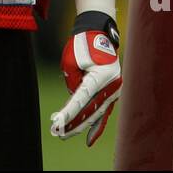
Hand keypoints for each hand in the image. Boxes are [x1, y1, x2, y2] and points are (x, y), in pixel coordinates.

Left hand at [50, 11, 121, 146]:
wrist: (99, 33)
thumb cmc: (82, 45)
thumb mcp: (71, 62)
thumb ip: (73, 84)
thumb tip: (75, 104)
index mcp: (101, 75)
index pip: (82, 98)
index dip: (69, 112)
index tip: (58, 123)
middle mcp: (112, 84)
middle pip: (91, 109)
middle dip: (74, 123)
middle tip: (58, 133)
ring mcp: (115, 89)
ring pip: (97, 112)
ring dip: (82, 125)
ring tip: (66, 134)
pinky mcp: (113, 92)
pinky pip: (104, 111)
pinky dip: (96, 124)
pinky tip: (88, 139)